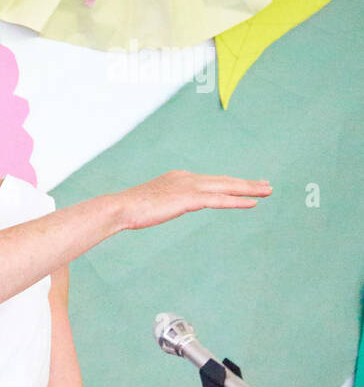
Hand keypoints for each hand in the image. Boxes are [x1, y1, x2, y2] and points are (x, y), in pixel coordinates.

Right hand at [114, 170, 270, 231]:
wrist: (120, 207)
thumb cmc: (130, 209)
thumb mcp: (151, 203)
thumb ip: (165, 202)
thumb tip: (164, 207)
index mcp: (179, 178)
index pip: (210, 181)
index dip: (230, 183)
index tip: (245, 185)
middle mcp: (187, 178)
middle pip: (223, 181)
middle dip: (246, 183)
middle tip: (266, 185)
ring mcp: (188, 187)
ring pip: (226, 187)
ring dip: (249, 189)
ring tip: (267, 191)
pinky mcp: (189, 199)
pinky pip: (219, 200)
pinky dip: (237, 201)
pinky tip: (252, 203)